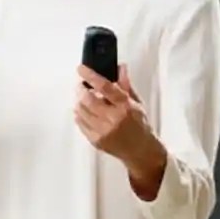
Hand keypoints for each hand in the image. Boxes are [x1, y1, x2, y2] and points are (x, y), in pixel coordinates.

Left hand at [75, 64, 166, 181]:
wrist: (140, 151)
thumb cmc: (139, 125)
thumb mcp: (137, 103)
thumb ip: (126, 85)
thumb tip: (120, 67)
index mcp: (125, 107)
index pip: (105, 87)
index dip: (91, 76)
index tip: (81, 69)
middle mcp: (113, 119)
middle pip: (87, 99)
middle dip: (80, 89)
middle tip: (81, 85)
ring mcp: (103, 131)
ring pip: (80, 110)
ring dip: (78, 101)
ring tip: (83, 98)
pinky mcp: (95, 140)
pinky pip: (79, 123)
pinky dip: (79, 114)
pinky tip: (85, 111)